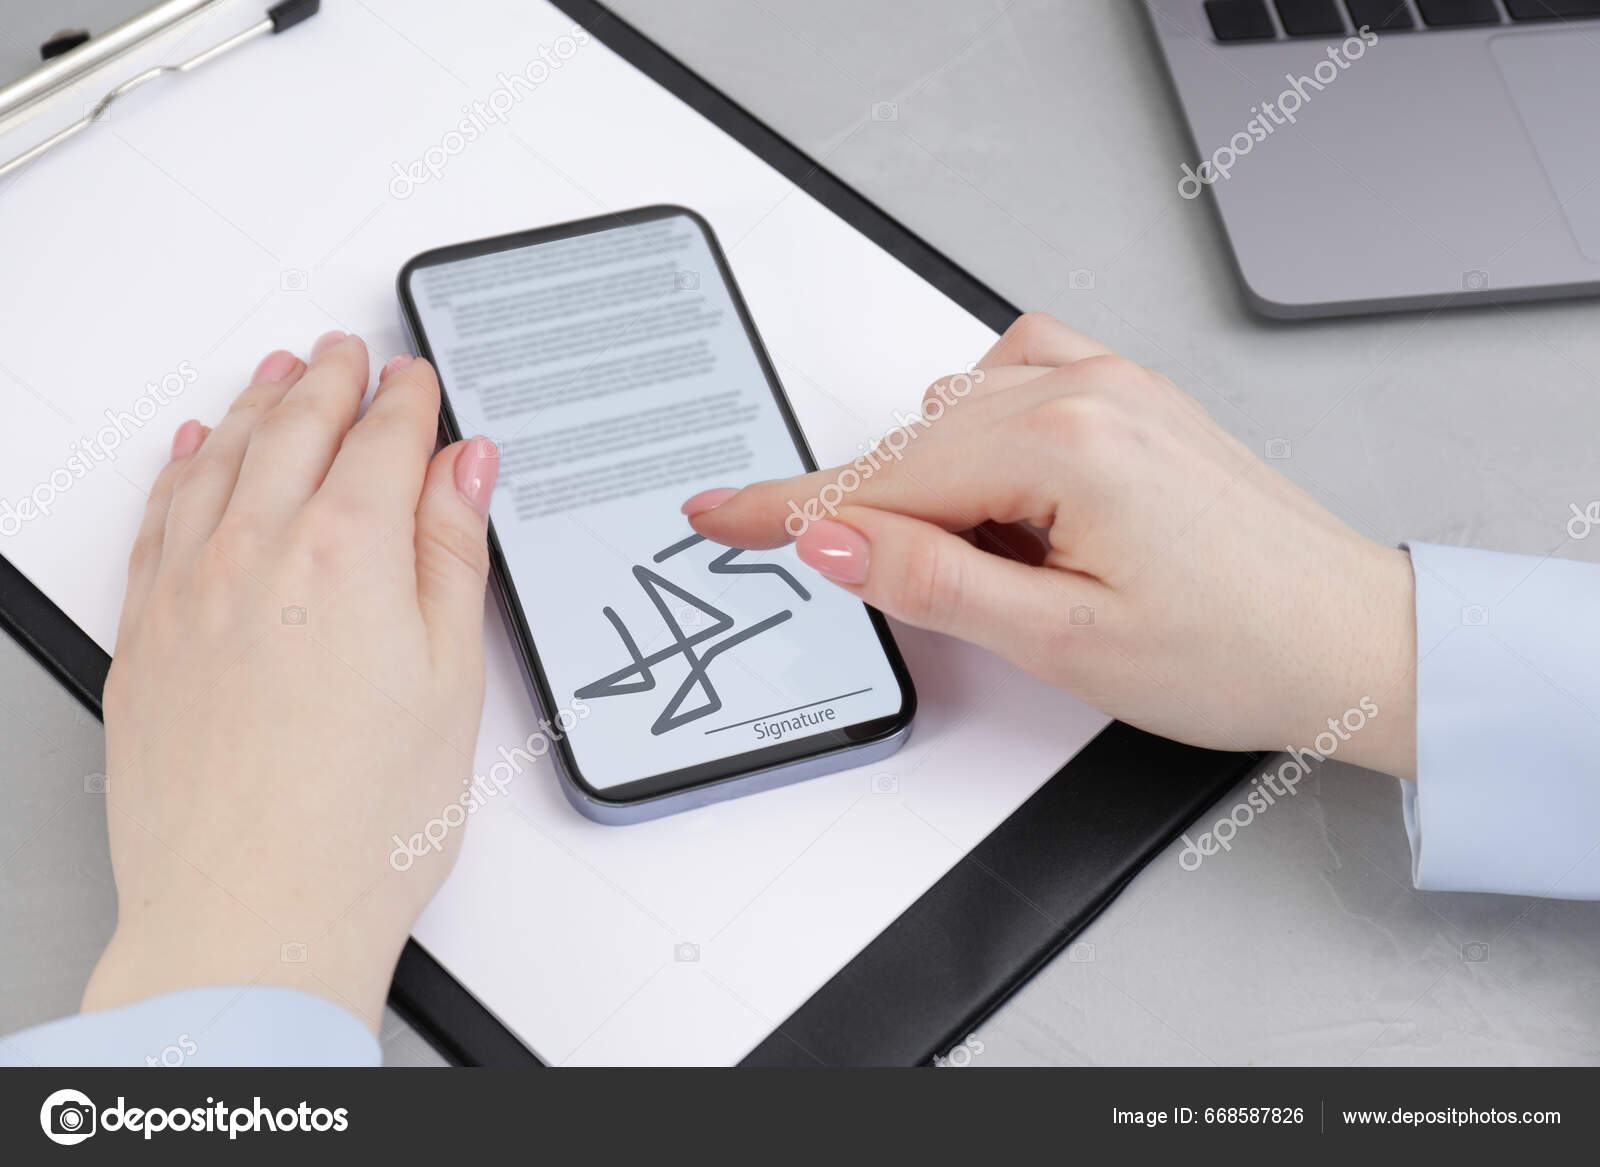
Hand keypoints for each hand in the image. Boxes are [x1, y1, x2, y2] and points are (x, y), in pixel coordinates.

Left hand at [84, 332, 498, 1030]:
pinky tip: (191, 449)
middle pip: (296, 432)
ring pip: (219, 461)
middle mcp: (257, 554)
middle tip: (347, 351)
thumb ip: (453, 556)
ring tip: (276, 374)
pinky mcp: (143, 636)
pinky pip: (157, 518)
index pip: (383, 443)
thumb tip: (463, 470)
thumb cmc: (362, 822)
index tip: (416, 379)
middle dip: (328, 382)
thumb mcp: (451, 680)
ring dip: (253, 406)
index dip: (406, 401)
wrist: (251, 916)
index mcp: (349, 555)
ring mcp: (187, 591)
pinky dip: (178, 468)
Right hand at [683, 314, 1416, 778]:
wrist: (1352, 642)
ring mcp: (1112, 383)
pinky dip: (984, 429)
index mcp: (1065, 447)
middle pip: (913, 445)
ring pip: (954, 411)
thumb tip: (831, 538)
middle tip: (901, 592)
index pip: (881, 481)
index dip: (786, 509)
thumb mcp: (1061, 641)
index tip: (714, 513)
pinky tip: (1013, 490)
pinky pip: (1015, 374)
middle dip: (878, 517)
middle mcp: (1087, 392)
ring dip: (942, 484)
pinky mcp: (1130, 393)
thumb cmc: (1238, 652)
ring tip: (1011, 570)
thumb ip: (932, 579)